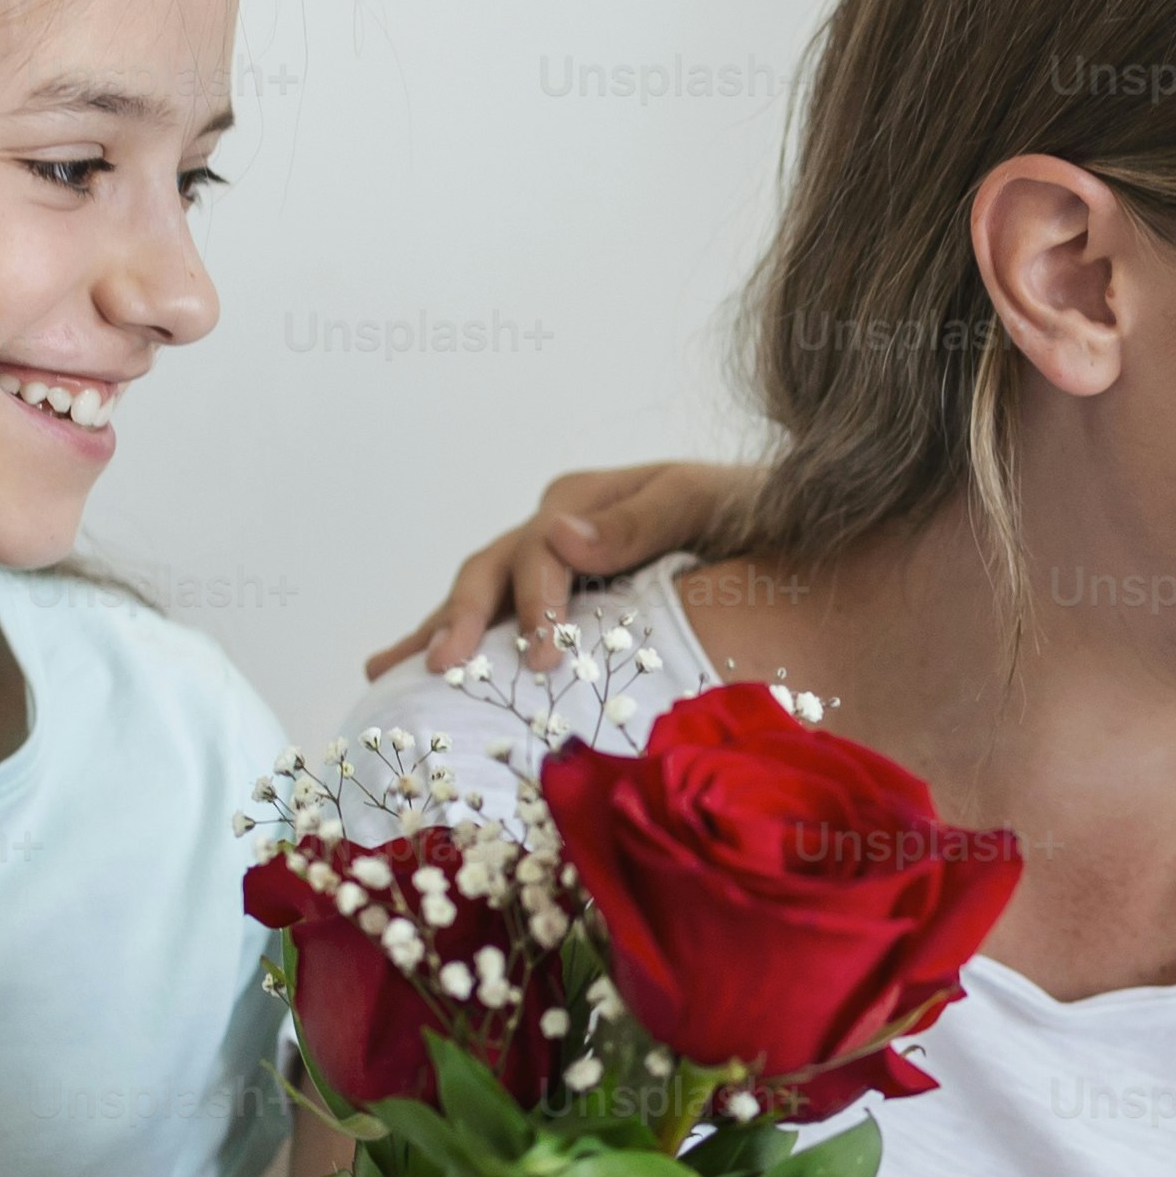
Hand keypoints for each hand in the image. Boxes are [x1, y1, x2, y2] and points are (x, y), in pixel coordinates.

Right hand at [368, 459, 761, 680]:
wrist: (789, 526)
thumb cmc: (756, 511)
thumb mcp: (708, 502)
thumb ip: (643, 518)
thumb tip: (560, 536)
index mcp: (585, 502)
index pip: (540, 551)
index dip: (534, 602)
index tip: (541, 656)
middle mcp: (558, 531)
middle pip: (491, 571)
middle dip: (461, 619)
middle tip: (443, 669)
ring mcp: (552, 566)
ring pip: (479, 597)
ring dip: (435, 633)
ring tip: (386, 674)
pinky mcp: (559, 602)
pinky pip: (496, 622)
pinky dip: (454, 643)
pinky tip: (406, 671)